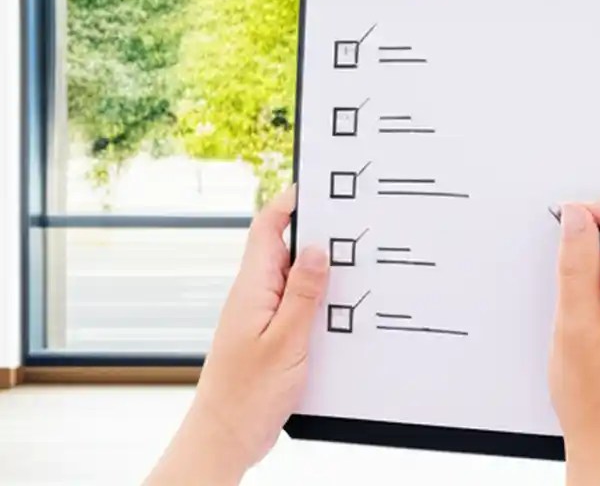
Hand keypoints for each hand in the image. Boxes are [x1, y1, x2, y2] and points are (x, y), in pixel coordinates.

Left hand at [146, 186, 328, 485]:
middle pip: (284, 248)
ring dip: (320, 271)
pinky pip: (297, 304)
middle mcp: (254, 295)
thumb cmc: (248, 396)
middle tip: (350, 223)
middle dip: (315, 232)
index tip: (315, 185)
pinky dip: (318, 300)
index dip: (288, 202)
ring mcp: (261, 314)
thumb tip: (317, 249)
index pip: (267, 229)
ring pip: (294, 277)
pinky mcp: (271, 334)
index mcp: (252, 288)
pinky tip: (339, 309)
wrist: (226, 436)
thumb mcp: (286, 341)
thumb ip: (304, 294)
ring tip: (352, 266)